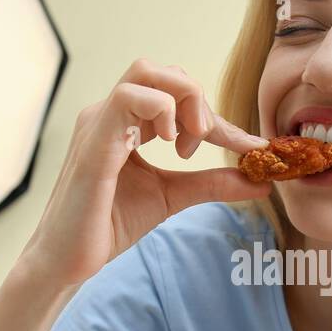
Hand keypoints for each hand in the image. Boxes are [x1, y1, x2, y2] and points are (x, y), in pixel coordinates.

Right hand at [23, 58, 269, 287]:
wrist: (70, 260)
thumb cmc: (110, 224)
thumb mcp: (173, 196)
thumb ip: (213, 183)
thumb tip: (261, 180)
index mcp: (126, 122)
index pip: (176, 98)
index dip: (218, 119)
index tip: (250, 147)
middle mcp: (110, 113)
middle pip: (160, 70)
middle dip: (196, 99)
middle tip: (208, 141)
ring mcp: (99, 123)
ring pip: (145, 73)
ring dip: (183, 99)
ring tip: (191, 142)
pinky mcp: (94, 142)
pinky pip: (128, 98)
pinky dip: (161, 110)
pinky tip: (172, 144)